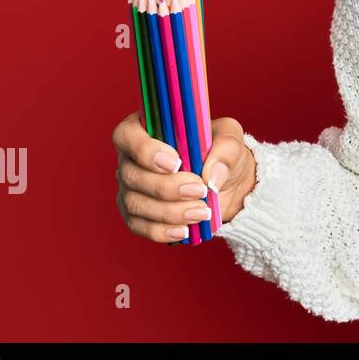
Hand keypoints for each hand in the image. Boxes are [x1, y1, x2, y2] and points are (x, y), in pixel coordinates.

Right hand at [112, 112, 256, 241]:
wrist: (227, 184)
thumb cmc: (221, 152)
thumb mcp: (231, 139)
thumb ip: (226, 149)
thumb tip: (211, 175)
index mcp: (147, 129)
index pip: (127, 135)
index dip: (145, 150)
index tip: (175, 162)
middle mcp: (131, 158)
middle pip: (131, 174)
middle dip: (166, 186)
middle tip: (200, 190)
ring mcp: (130, 188)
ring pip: (135, 203)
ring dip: (169, 211)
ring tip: (202, 211)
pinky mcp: (136, 215)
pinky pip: (139, 226)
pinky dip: (163, 231)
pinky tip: (185, 230)